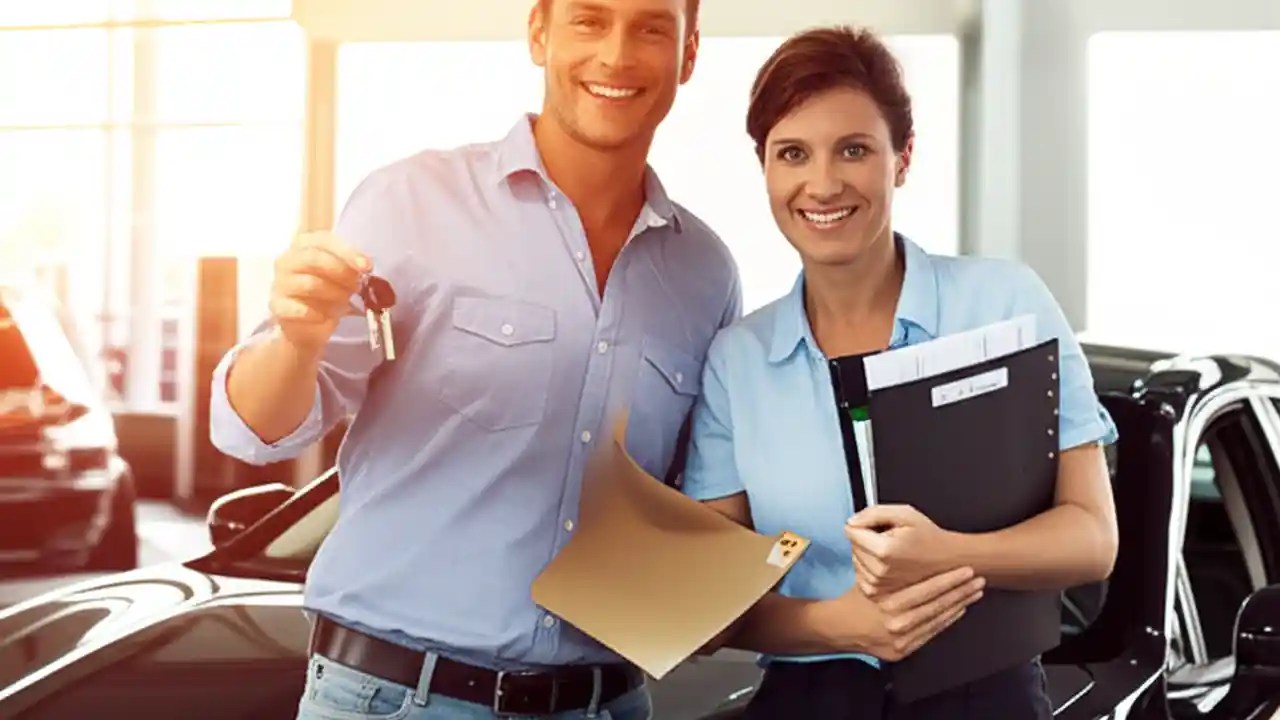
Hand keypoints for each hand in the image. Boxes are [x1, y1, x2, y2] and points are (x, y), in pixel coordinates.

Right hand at [269, 231, 370, 355]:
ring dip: (335, 295)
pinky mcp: (277, 306)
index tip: (367, 266)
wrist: (308, 326)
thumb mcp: (341, 276)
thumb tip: (365, 266)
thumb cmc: (326, 293)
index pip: (323, 240)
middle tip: (358, 287)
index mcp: (303, 245)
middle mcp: (287, 260)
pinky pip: (301, 309)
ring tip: (345, 303)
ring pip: (311, 284)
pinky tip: (327, 317)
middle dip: (342, 272)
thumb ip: (350, 267)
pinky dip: (318, 314)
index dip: (347, 252)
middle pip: (314, 258)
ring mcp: (279, 283)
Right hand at [831, 566, 984, 660]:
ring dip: (959, 606)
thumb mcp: (871, 579)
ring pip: (938, 620)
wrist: (841, 627)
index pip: (927, 589)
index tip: (966, 570)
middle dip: (961, 592)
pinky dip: (947, 621)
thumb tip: (915, 552)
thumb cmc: (857, 598)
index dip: (950, 579)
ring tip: (974, 593)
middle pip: (937, 605)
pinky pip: (931, 633)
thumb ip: (893, 571)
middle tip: (978, 580)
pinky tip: (959, 610)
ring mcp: (901, 639)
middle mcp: (897, 622)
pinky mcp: (904, 650)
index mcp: (888, 602)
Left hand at [845, 504, 956, 596]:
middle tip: (893, 540)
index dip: (866, 525)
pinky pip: (860, 572)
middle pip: (853, 545)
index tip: (882, 528)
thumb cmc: (929, 539)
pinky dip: (870, 567)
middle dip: (868, 540)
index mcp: (884, 551)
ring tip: (894, 553)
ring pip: (855, 558)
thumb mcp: (905, 514)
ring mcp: (876, 586)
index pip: (851, 530)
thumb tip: (852, 522)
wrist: (948, 564)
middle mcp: (878, 572)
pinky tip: (889, 565)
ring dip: (869, 554)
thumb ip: (873, 514)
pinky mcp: (874, 594)